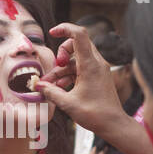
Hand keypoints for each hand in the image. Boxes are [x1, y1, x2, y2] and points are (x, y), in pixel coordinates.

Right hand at [36, 23, 129, 138]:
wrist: (114, 125)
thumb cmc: (95, 115)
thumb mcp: (68, 104)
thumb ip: (51, 92)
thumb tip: (38, 86)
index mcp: (90, 65)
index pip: (79, 34)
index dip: (64, 28)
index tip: (52, 32)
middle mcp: (96, 63)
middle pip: (77, 44)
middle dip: (61, 53)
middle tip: (56, 66)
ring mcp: (98, 69)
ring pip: (76, 59)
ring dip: (62, 69)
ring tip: (50, 85)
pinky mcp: (97, 76)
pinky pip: (80, 69)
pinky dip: (69, 75)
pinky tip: (59, 88)